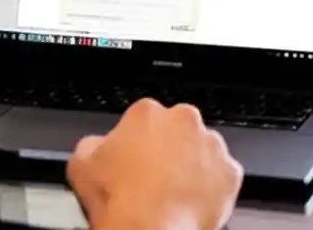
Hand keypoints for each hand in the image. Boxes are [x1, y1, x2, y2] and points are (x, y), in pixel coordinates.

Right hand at [66, 99, 242, 229]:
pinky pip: (222, 175)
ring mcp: (211, 145)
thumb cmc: (119, 200)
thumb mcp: (81, 162)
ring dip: (192, 164)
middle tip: (155, 175)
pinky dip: (212, 186)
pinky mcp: (231, 171)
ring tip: (174, 192)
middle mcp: (184, 120)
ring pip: (203, 149)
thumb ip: (93, 143)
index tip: (135, 157)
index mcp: (147, 112)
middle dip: (169, 147)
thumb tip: (99, 145)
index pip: (144, 117)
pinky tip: (192, 201)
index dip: (137, 140)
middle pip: (177, 128)